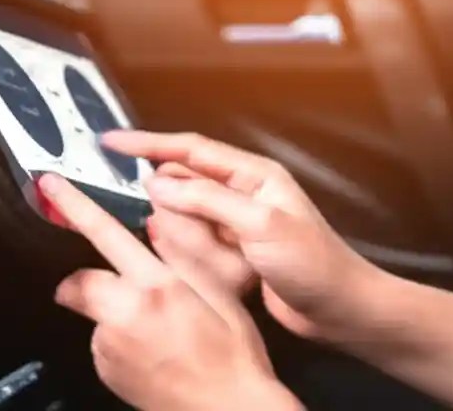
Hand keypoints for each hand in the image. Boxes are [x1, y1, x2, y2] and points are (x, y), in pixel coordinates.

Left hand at [37, 173, 299, 410]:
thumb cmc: (233, 356)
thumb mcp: (219, 295)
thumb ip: (182, 257)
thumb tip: (155, 225)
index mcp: (156, 285)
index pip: (103, 234)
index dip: (73, 206)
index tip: (48, 184)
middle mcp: (124, 313)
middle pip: (79, 282)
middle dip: (87, 281)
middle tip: (123, 291)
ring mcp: (109, 346)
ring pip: (94, 314)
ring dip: (112, 315)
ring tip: (156, 333)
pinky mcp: (104, 370)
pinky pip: (101, 344)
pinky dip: (117, 343)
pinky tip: (151, 353)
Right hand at [104, 131, 388, 344]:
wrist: (341, 310)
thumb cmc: (316, 265)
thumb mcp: (260, 225)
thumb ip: (207, 200)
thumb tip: (159, 182)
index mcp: (253, 174)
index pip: (190, 148)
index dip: (147, 144)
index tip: (111, 143)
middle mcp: (243, 193)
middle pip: (184, 183)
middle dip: (167, 202)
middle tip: (153, 220)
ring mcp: (237, 223)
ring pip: (187, 219)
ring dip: (188, 239)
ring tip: (217, 257)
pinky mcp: (234, 252)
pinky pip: (198, 246)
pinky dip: (196, 257)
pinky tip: (212, 270)